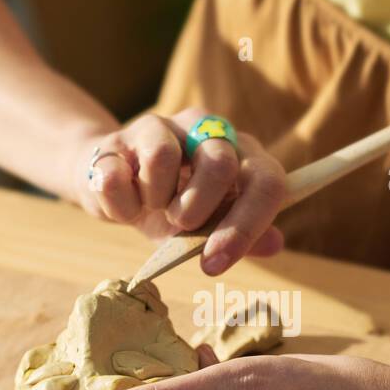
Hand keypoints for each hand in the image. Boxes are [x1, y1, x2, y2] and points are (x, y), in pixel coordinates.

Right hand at [67, 107, 285, 275]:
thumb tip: (274, 244)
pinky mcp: (119, 138)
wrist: (117, 187)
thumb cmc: (173, 210)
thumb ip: (244, 239)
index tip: (214, 262)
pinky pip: (115, 175)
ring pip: (162, 158)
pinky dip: (119, 205)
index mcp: (242, 153)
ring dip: (154, 199)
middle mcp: (207, 130)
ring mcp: (162, 127)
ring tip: (151, 205)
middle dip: (196, 210)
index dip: (245, 226)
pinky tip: (124, 203)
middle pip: (219, 164)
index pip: (265, 181)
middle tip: (180, 224)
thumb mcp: (211, 229)